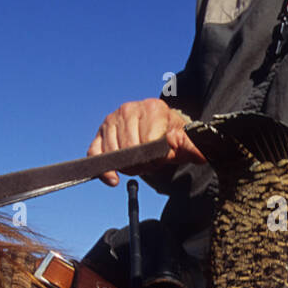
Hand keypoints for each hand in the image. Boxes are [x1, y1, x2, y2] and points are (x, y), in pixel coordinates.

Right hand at [87, 98, 206, 185]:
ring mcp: (112, 119)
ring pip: (114, 153)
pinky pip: (95, 154)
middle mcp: (129, 109)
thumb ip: (191, 147)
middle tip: (151, 163)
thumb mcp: (185, 142)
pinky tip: (113, 179)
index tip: (163, 159)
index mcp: (153, 108)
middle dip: (141, 163)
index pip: (149, 142)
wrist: (161, 132)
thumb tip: (191, 150)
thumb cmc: (172, 137)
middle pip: (130, 148)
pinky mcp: (100, 133)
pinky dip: (104, 169)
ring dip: (127, 167)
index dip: (156, 158)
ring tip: (139, 163)